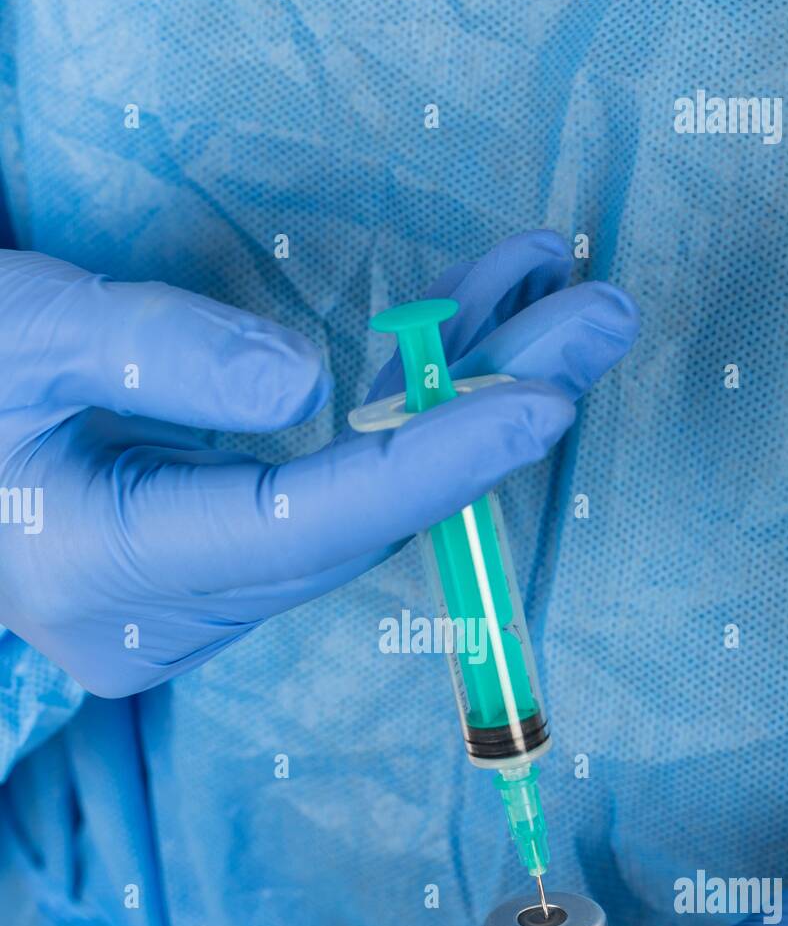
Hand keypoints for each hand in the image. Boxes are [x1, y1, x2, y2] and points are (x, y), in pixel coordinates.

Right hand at [0, 233, 637, 696]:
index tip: (543, 398)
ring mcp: (189, 611)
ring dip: (447, 407)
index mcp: (109, 570)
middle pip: (354, 522)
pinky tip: (452, 345)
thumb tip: (309, 385)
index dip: (432, 464)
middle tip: (593, 321)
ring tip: (546, 307)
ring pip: (351, 515)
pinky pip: (318, 509)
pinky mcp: (206, 581)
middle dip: (477, 418)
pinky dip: (387, 429)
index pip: (306, 527)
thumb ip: (160, 353)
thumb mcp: (29, 335)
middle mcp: (163, 618)